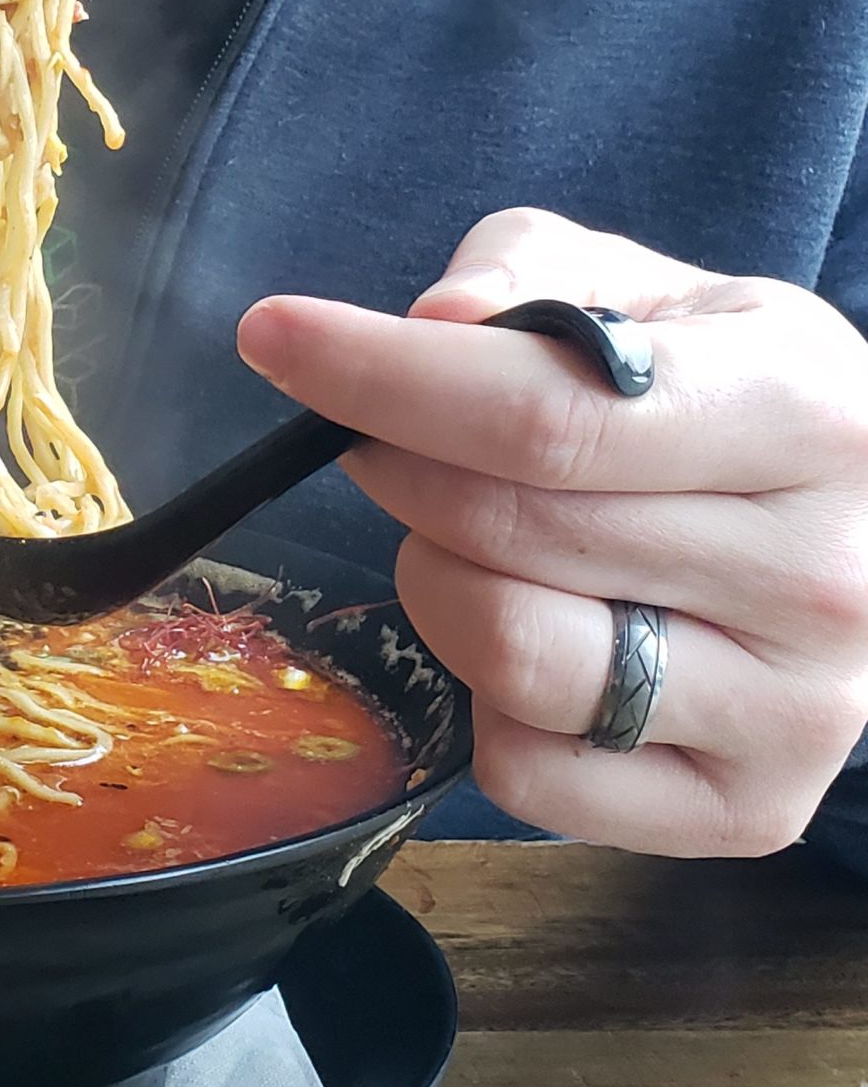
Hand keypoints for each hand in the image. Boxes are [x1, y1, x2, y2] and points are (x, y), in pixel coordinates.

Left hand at [236, 209, 867, 857]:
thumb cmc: (735, 394)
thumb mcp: (659, 291)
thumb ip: (535, 273)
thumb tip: (435, 323)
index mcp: (808, 415)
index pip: (546, 413)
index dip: (384, 377)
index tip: (274, 337)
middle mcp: (822, 576)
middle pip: (508, 526)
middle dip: (399, 464)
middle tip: (386, 438)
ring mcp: (794, 712)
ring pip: (511, 651)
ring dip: (439, 579)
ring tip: (471, 539)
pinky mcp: (747, 813)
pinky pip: (529, 770)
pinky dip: (488, 701)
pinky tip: (539, 634)